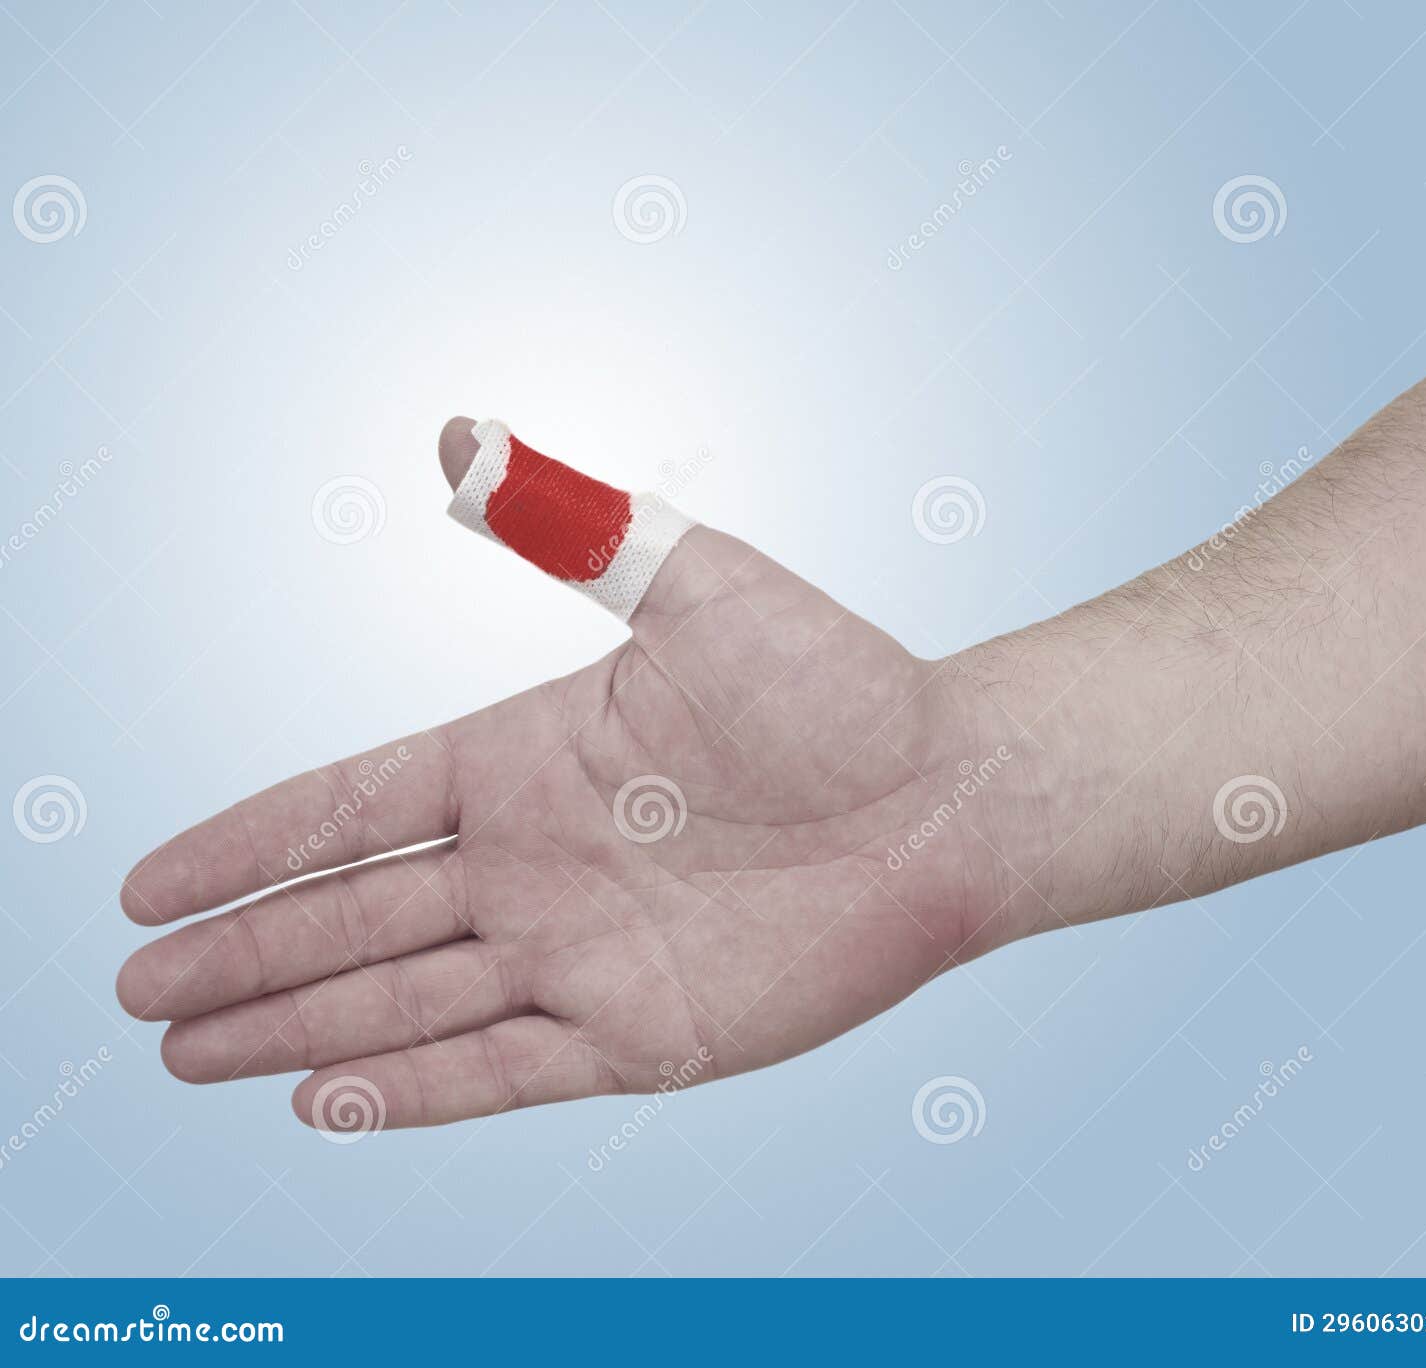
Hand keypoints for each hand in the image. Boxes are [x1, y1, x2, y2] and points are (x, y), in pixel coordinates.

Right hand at [116, 419, 1021, 1129]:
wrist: (950, 793)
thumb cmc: (836, 681)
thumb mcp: (695, 585)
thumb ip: (568, 523)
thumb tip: (452, 431)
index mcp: (526, 759)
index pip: (352, 808)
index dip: (249, 845)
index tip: (149, 881)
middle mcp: (536, 862)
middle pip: (352, 919)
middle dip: (242, 955)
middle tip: (135, 990)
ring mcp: (581, 953)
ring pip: (402, 1004)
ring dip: (293, 1029)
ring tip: (187, 1053)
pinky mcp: (642, 1032)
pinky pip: (499, 1070)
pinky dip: (408, 1092)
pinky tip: (319, 1101)